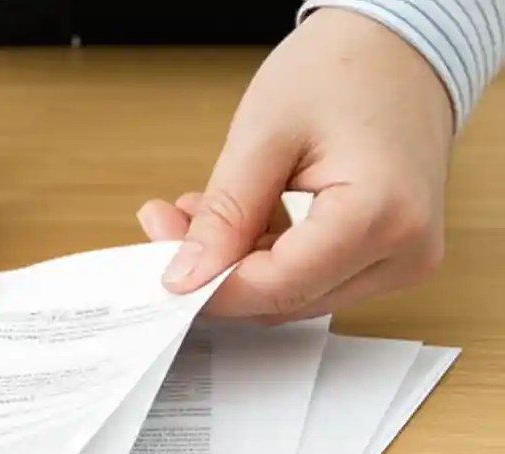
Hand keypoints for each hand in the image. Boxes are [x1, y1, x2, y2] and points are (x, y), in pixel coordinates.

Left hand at [137, 8, 453, 322]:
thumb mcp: (264, 135)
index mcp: (383, 216)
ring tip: (197, 210)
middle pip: (284, 297)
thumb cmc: (343, 71)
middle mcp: (404, 252)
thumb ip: (225, 214)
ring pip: (294, 294)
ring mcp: (402, 259)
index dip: (210, 286)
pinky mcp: (389, 257)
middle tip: (163, 224)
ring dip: (236, 263)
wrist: (402, 47)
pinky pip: (313, 277)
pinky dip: (265, 255)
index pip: (278, 287)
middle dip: (215, 270)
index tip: (158, 264)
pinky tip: (236, 215)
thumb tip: (185, 277)